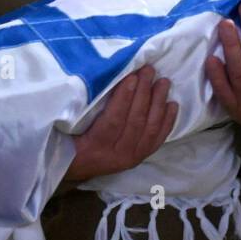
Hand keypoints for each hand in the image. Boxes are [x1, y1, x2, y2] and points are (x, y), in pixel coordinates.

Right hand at [66, 66, 177, 181]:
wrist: (75, 168)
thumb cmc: (68, 140)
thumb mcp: (67, 127)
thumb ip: (80, 109)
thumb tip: (97, 79)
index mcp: (94, 147)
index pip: (113, 121)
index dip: (124, 98)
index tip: (131, 76)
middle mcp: (116, 155)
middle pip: (135, 122)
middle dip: (144, 93)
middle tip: (149, 70)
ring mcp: (131, 158)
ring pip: (149, 129)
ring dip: (158, 103)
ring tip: (163, 82)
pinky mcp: (140, 157)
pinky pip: (157, 139)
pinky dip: (167, 121)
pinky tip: (172, 104)